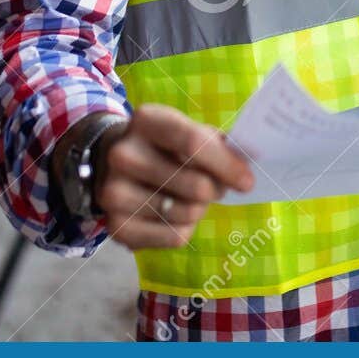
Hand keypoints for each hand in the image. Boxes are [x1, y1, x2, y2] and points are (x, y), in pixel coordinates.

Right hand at [91, 104, 254, 249]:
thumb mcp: (186, 129)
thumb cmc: (162, 145)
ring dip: (200, 209)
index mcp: (145, 121)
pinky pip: (174, 236)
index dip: (227, 164)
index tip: (247, 181)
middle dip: (216, 189)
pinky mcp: (116, 227)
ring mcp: (114, 193)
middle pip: (196, 186)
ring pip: (188, 213)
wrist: (111, 162)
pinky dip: (186, 228)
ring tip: (189, 197)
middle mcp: (123, 155)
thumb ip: (216, 145)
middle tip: (214, 187)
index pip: (194, 143)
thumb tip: (245, 171)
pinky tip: (174, 213)